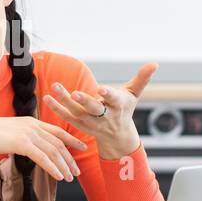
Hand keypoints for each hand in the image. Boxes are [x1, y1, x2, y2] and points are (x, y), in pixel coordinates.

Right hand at [0, 115, 86, 181]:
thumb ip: (22, 137)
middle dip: (70, 158)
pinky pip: (42, 158)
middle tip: (77, 171)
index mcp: (31, 122)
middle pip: (58, 143)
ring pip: (53, 151)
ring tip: (70, 178)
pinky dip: (53, 168)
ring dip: (64, 166)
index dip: (71, 139)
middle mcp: (33, 126)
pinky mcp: (22, 143)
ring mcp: (28, 133)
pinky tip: (59, 177)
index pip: (57, 131)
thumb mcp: (10, 132)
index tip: (82, 147)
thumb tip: (28, 146)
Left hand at [41, 62, 157, 159]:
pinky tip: (47, 98)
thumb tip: (155, 63)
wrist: (118, 137)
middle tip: (74, 93)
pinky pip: (67, 118)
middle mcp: (105, 116)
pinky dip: (56, 109)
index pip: (114, 100)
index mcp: (119, 106)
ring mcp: (91, 123)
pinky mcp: (80, 125)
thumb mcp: (133, 95)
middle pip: (94, 109)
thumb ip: (142, 79)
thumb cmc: (125, 109)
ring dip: (64, 101)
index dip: (108, 94)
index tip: (101, 89)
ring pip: (77, 113)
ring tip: (54, 88)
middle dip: (85, 101)